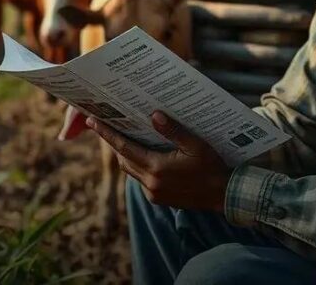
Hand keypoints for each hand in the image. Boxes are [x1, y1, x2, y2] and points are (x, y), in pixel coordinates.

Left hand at [87, 111, 231, 211]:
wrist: (222, 194)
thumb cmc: (211, 167)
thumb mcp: (195, 144)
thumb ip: (173, 130)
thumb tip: (154, 115)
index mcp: (157, 167)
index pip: (124, 148)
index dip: (107, 134)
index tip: (92, 122)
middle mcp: (151, 182)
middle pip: (123, 160)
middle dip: (114, 143)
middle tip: (107, 126)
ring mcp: (154, 193)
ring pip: (131, 171)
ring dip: (125, 156)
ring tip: (123, 138)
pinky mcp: (158, 199)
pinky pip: (140, 180)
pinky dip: (138, 167)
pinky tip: (144, 156)